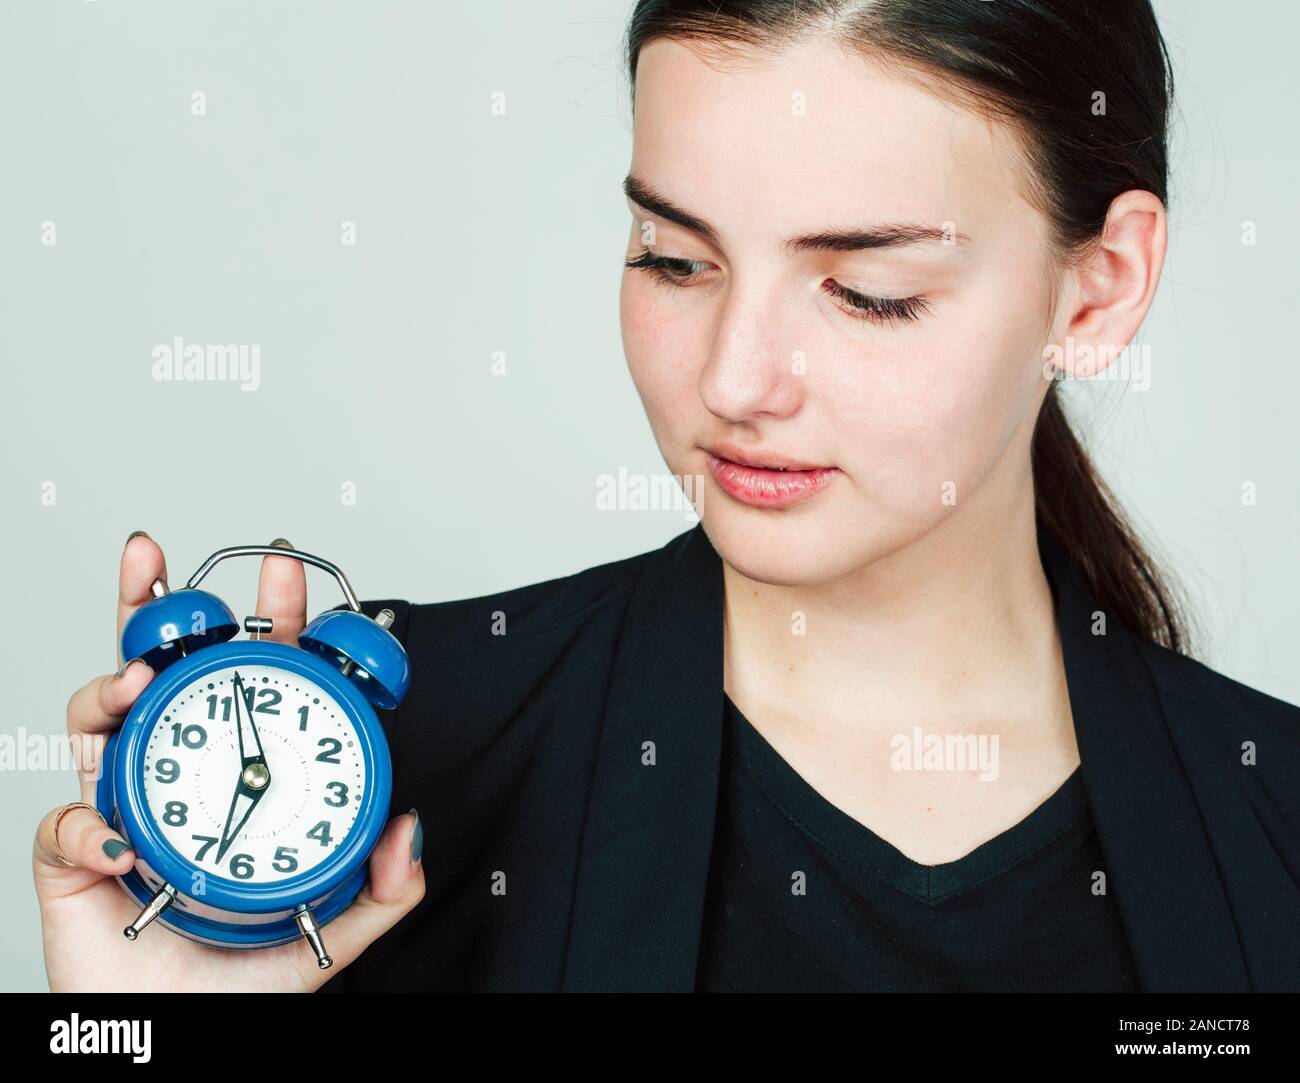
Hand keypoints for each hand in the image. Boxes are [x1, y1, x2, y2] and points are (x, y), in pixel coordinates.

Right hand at [33, 533, 423, 991]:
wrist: (175, 1035)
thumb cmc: (244, 977)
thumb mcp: (331, 929)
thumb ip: (381, 890)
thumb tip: (410, 832)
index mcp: (244, 773)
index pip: (256, 682)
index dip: (268, 625)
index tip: (285, 577)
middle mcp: (181, 772)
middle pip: (164, 671)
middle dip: (156, 606)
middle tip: (160, 563)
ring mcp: (124, 804)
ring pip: (95, 718)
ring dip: (107, 689)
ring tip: (133, 685)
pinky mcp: (74, 856)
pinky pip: (66, 825)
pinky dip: (87, 830)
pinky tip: (121, 847)